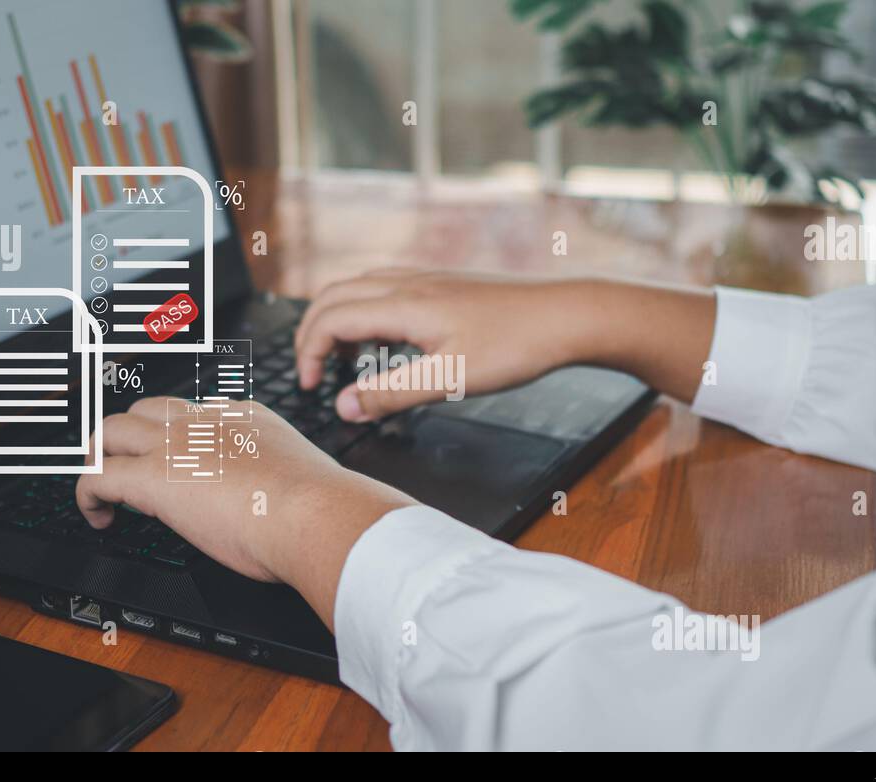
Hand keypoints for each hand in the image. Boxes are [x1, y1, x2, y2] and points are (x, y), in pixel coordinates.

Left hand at [75, 398, 414, 627]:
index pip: (194, 412)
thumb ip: (280, 478)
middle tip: (126, 464)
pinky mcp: (152, 477)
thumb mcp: (299, 476)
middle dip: (128, 435)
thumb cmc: (320, 506)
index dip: (176, 435)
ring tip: (100, 486)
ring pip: (110, 430)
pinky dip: (88, 496)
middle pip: (145, 410)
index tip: (176, 458)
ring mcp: (175, 445)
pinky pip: (97, 476)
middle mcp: (205, 422)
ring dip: (98, 455)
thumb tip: (280, 503)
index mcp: (244, 418)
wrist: (314, 512)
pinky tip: (99, 518)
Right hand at [295, 270, 580, 421]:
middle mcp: (408, 283)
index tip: (311, 388)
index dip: (309, 354)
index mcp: (403, 304)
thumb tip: (344, 407)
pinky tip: (387, 342)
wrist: (566, 316)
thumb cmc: (516, 345)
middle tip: (311, 373)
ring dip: (337, 322)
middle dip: (311, 334)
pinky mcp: (443, 285)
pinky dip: (366, 314)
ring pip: (358, 289)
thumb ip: (392, 395)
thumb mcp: (450, 380)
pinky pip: (385, 289)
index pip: (330, 319)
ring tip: (345, 363)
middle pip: (333, 296)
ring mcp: (426, 279)